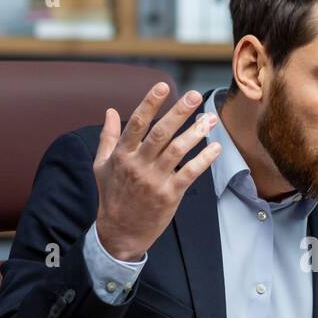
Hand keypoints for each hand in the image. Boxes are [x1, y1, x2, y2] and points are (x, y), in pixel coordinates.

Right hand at [94, 85, 220, 261]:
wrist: (120, 232)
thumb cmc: (112, 196)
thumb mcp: (102, 165)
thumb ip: (108, 137)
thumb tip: (110, 110)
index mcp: (122, 154)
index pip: (137, 123)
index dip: (150, 103)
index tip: (163, 86)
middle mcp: (138, 165)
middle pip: (160, 133)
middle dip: (179, 112)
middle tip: (195, 95)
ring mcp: (154, 180)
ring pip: (178, 151)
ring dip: (196, 133)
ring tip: (211, 119)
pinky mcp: (169, 195)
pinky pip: (190, 173)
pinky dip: (204, 160)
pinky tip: (216, 148)